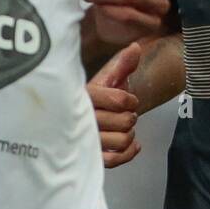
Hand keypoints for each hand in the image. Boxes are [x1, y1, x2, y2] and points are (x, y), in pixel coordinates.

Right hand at [87, 42, 142, 167]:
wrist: (74, 118)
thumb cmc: (93, 98)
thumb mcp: (105, 78)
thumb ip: (122, 64)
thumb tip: (136, 48)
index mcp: (85, 96)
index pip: (120, 100)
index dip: (131, 100)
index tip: (129, 100)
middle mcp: (82, 119)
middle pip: (124, 121)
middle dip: (130, 116)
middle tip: (124, 114)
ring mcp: (84, 140)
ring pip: (122, 140)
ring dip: (129, 134)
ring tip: (122, 128)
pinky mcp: (89, 157)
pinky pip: (115, 160)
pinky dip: (128, 153)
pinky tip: (132, 144)